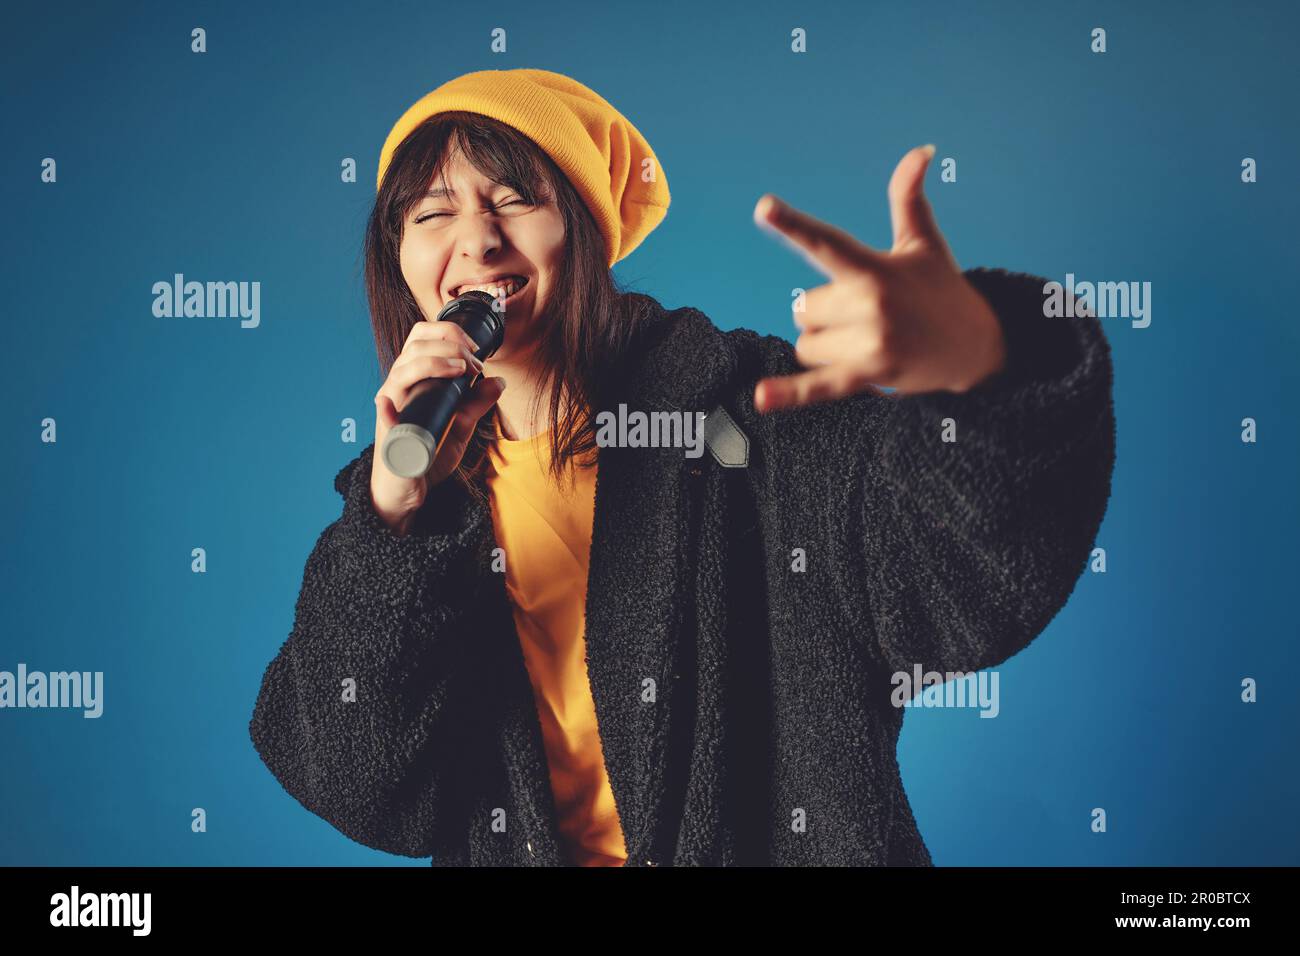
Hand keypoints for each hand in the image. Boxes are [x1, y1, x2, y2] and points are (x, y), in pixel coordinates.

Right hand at [371, 320, 505, 534]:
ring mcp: (391, 408)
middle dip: (450, 345)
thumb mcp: (460, 426)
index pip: (421, 337)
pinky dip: (389, 408)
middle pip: (415, 346)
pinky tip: (393, 404)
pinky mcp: (387, 433)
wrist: (410, 487)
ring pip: (402, 370)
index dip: (448, 333)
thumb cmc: (429, 452)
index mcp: (414, 379)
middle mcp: (399, 387)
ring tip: (460, 370)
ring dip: (434, 363)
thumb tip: (498, 381)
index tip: (476, 349)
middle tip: (474, 363)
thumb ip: (477, 404)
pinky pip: (383, 416)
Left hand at [751, 145, 1006, 412]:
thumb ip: (908, 198)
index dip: (792, 224)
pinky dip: (790, 394)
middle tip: (866, 316)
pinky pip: (819, 386)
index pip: (825, 242)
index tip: (763, 207)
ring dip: (826, 347)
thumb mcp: (922, 244)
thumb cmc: (940, 290)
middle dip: (825, 315)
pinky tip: (762, 397)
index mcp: (874, 268)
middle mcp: (871, 302)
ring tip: (868, 342)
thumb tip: (920, 151)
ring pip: (806, 345)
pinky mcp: (871, 374)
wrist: (979, 346)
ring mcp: (871, 340)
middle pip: (803, 309)